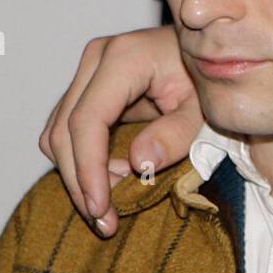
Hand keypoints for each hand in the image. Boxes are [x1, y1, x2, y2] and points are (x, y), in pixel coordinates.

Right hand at [38, 26, 201, 236]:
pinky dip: (84, 160)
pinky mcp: (90, 86)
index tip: (100, 209)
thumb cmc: (212, 77)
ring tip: (115, 199)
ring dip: (80, 173)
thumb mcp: (204, 108)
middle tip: (104, 221)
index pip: (87, 122)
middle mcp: (98, 59)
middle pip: (64, 131)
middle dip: (80, 181)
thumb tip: (138, 164)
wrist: (214, 51)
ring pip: (59, 133)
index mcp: (125, 58)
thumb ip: (176, 134)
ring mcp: (90, 71)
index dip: (88, 170)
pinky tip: (113, 178)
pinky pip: (70, 130)